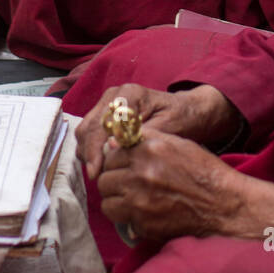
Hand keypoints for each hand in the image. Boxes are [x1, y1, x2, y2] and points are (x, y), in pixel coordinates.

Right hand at [77, 83, 240, 179]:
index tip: (96, 172)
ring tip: (99, 173)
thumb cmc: (183, 118)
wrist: (188, 111)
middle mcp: (114, 96)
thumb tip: (113, 147)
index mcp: (129, 95)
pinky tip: (102, 165)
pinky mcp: (107, 115)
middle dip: (88, 153)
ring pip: (85, 130)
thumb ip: (142, 136)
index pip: (102, 122)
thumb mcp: (169, 127)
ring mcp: (108, 104)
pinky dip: (91, 150)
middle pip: (89, 125)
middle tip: (96, 177)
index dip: (95, 148)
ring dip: (88, 152)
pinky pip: (90, 133)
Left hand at [97, 128, 273, 241]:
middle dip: (112, 181)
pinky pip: (119, 219)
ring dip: (115, 200)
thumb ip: (142, 140)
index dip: (115, 162)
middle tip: (124, 184)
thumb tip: (111, 143)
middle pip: (104, 179)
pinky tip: (139, 212)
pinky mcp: (144, 222)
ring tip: (129, 199)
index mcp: (148, 149)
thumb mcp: (175, 143)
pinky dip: (125, 217)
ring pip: (106, 201)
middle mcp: (141, 173)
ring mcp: (140, 200)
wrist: (224, 204)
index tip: (121, 167)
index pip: (110, 155)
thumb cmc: (202, 171)